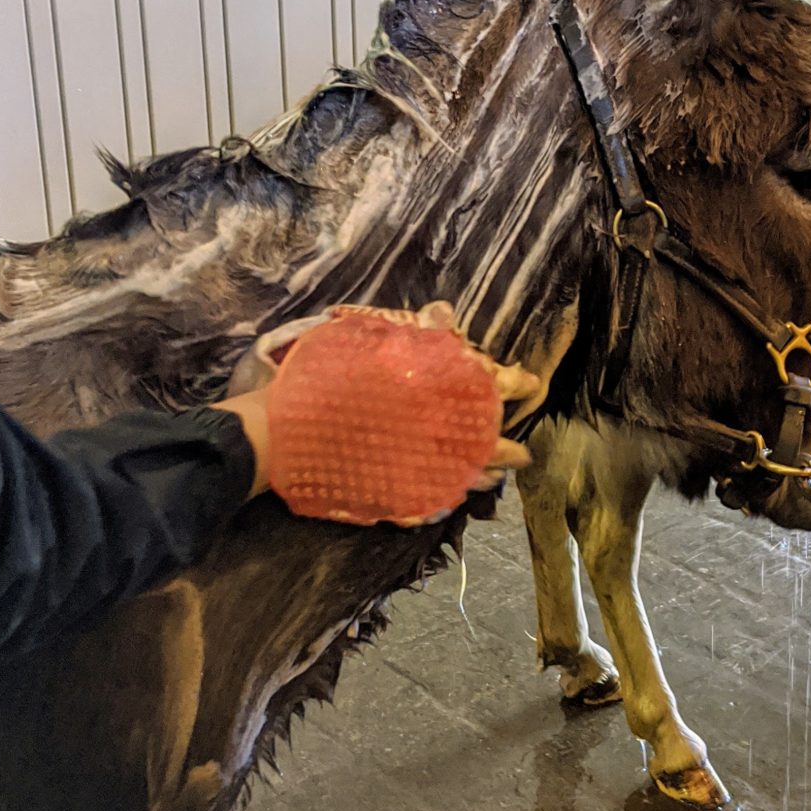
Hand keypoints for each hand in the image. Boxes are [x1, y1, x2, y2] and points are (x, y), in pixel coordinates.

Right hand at [213, 303, 542, 522]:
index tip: (529, 383)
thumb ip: (411, 333)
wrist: (281, 430)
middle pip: (486, 438)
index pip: (489, 382)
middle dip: (506, 443)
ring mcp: (416, 466)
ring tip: (497, 473)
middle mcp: (434, 431)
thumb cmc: (322, 377)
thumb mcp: (365, 341)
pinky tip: (455, 493)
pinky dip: (450, 494)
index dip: (513, 382)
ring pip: (466, 473)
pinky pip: (435, 498)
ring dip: (484, 471)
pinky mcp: (395, 494)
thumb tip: (444, 312)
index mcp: (433, 388)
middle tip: (522, 452)